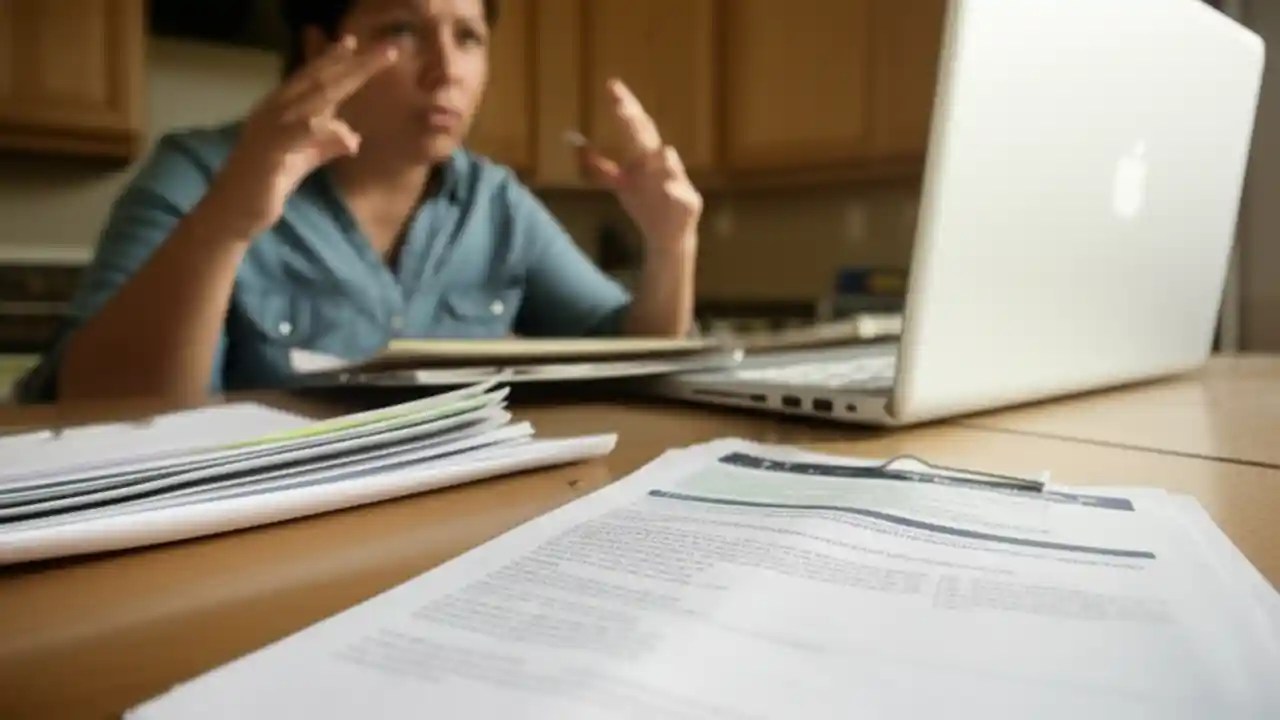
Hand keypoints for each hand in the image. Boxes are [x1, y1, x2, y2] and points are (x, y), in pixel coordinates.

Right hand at [201, 37, 399, 238]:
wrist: (233, 213)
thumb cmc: (267, 185)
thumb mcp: (304, 160)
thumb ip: (325, 144)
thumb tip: (352, 137)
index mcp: (281, 109)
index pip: (312, 79)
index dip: (334, 59)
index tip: (355, 42)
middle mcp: (274, 110)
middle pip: (319, 80)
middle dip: (352, 63)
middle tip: (386, 49)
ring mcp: (270, 129)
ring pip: (311, 98)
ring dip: (341, 79)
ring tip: (366, 65)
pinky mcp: (270, 153)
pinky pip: (300, 134)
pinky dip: (325, 131)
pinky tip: (349, 138)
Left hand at [578, 79, 703, 255]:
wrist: (667, 235)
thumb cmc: (646, 204)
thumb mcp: (621, 185)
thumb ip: (602, 168)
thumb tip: (578, 148)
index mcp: (644, 158)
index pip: (634, 125)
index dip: (624, 106)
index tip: (611, 85)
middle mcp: (659, 165)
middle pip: (647, 139)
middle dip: (636, 124)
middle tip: (622, 107)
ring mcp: (675, 182)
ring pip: (669, 166)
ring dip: (664, 158)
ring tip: (660, 149)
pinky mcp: (687, 202)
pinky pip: (681, 196)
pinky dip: (675, 191)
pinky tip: (668, 188)